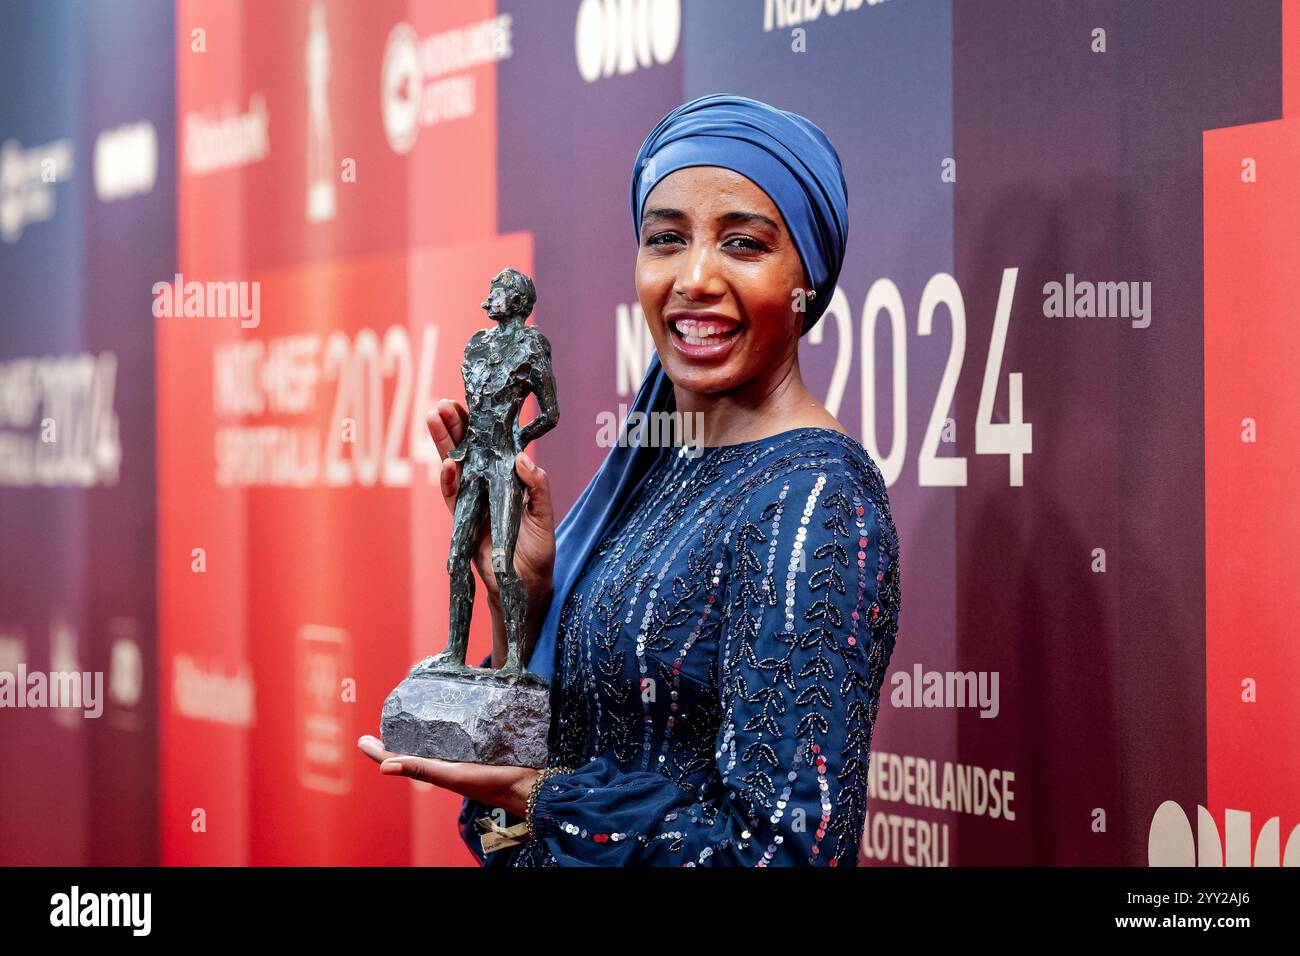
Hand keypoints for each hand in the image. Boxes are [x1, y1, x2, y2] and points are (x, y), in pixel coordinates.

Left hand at [357, 735, 538, 817]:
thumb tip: (383, 767)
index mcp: (433, 770)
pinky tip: (447, 717)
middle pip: (412, 750)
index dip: (379, 751)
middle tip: (383, 723)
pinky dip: (444, 727)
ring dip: (418, 731)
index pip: (398, 759)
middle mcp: (443, 763)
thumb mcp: (451, 775)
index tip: (363, 739)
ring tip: (409, 716)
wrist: (524, 783)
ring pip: (432, 742)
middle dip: (396, 738)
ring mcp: (459, 756)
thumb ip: (421, 769)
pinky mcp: (475, 748)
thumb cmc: (488, 782)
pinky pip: (453, 737)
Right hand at [426, 399, 556, 604]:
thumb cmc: (538, 548)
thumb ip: (538, 486)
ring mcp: (472, 500)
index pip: (490, 444)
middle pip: (466, 449)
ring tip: (434, 420)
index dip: (479, 425)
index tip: (470, 403)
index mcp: (507, 477)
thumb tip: (521, 459)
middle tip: (441, 405)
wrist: (525, 584)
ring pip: (454, 466)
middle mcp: (486, 484)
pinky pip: (453, 496)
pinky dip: (449, 481)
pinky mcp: (463, 520)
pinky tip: (447, 463)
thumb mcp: (544, 513)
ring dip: (444, 444)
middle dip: (454, 426)